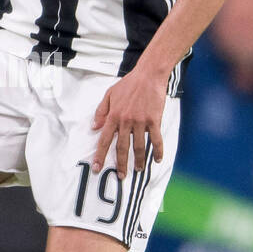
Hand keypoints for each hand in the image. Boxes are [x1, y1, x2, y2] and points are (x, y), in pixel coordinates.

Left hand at [91, 63, 167, 178]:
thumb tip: (94, 127)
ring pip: (139, 146)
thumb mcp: (110, 94)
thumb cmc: (129, 84)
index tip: (97, 168)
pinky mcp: (154, 120)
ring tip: (138, 169)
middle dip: (120, 164)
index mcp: (114, 116)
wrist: (149, 75)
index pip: (104, 139)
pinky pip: (156, 139)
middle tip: (120, 176)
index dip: (100, 155)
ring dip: (139, 160)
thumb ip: (101, 111)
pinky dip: (157, 151)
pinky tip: (158, 159)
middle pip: (121, 147)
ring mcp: (140, 122)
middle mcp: (126, 121)